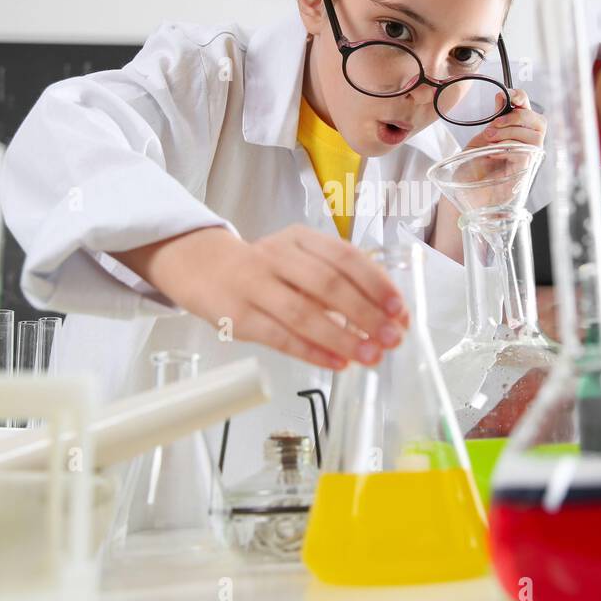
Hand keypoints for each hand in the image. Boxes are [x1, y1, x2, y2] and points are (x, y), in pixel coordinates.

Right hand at [116, 225, 409, 371]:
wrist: (201, 267)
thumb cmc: (265, 268)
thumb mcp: (299, 258)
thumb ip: (338, 280)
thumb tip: (388, 315)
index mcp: (299, 238)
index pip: (345, 257)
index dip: (376, 284)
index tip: (399, 310)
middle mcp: (277, 256)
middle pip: (328, 285)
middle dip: (366, 314)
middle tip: (392, 338)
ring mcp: (255, 286)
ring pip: (304, 313)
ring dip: (343, 337)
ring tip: (370, 356)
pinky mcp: (239, 316)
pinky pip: (280, 337)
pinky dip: (312, 351)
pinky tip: (338, 363)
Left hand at [443, 90, 547, 215]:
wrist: (465, 190)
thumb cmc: (474, 166)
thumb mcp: (481, 137)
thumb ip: (495, 119)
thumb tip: (501, 98)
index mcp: (518, 131)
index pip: (528, 109)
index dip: (520, 97)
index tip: (505, 95)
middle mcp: (528, 144)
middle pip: (539, 121)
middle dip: (516, 118)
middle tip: (493, 125)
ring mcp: (529, 158)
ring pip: (533, 137)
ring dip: (508, 134)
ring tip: (489, 142)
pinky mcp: (525, 171)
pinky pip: (524, 153)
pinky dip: (506, 148)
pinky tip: (493, 153)